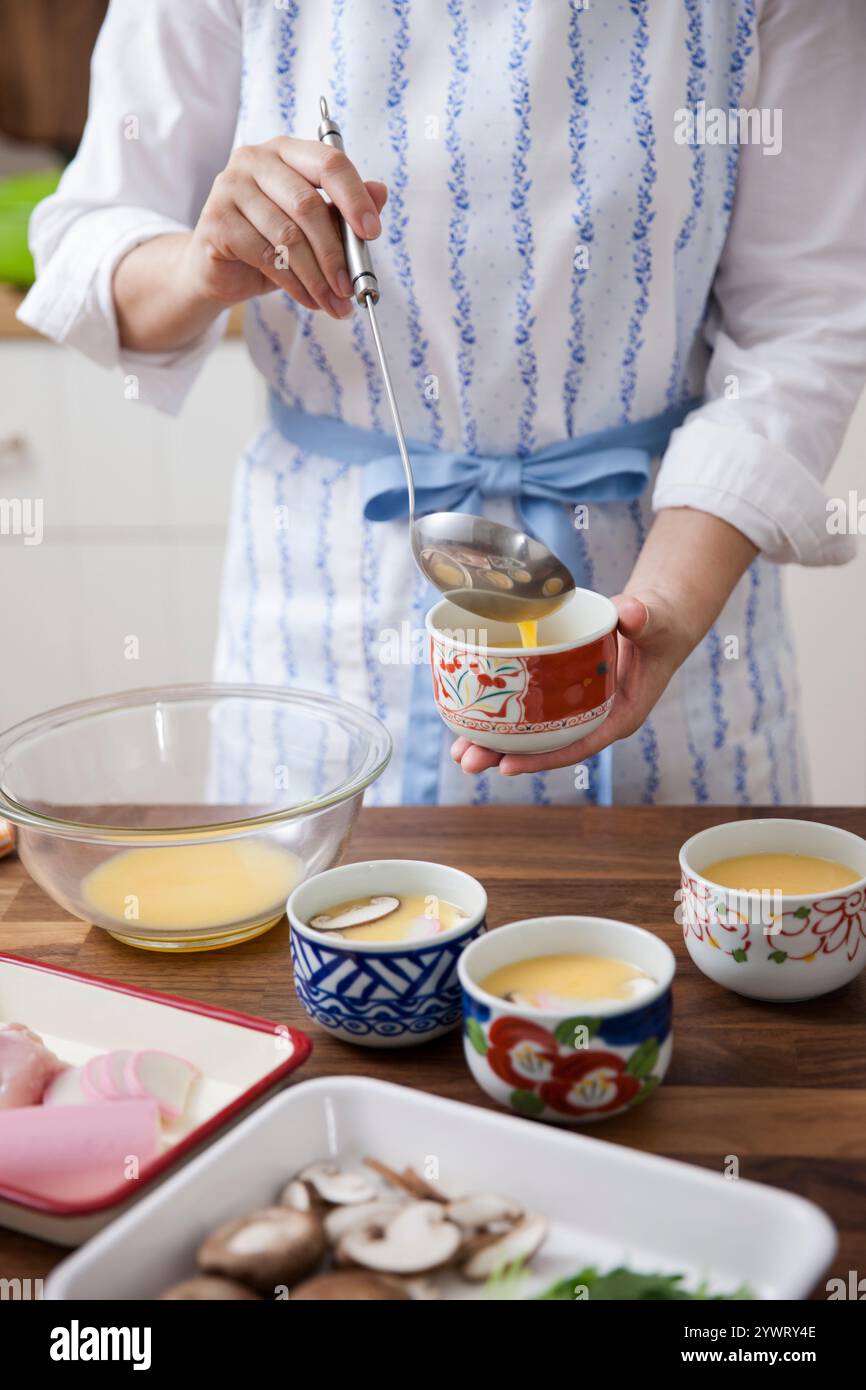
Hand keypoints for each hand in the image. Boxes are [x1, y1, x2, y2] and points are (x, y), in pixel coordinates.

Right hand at [184, 137, 387, 317]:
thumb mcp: (313, 227)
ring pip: (287, 236)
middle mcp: (255, 160)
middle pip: (308, 204)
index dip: (354, 198)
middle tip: (351, 287)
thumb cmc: (270, 242)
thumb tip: (381, 192)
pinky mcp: (216, 221)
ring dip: (317, 277)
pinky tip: (309, 300)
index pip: (328, 162)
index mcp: (286, 150)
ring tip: (335, 302)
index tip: (372, 233)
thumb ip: (343, 209)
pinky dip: (294, 284)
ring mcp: (230, 187)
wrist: (220, 270)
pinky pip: (265, 256)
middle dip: (335, 252)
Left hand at [449, 508, 758, 779]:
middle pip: (546, 746)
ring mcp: (575, 709)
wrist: (654, 620)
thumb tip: (631, 614)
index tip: (509, 766)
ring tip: (458, 752)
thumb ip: (644, 619)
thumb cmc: (658, 624)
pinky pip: (530, 712)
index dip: (544, 758)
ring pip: (532, 734)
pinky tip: (469, 718)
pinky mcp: (561, 695)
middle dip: (504, 756)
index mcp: (619, 715)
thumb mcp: (655, 622)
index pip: (579, 745)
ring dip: (495, 743)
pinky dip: (501, 716)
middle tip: (468, 762)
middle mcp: (594, 719)